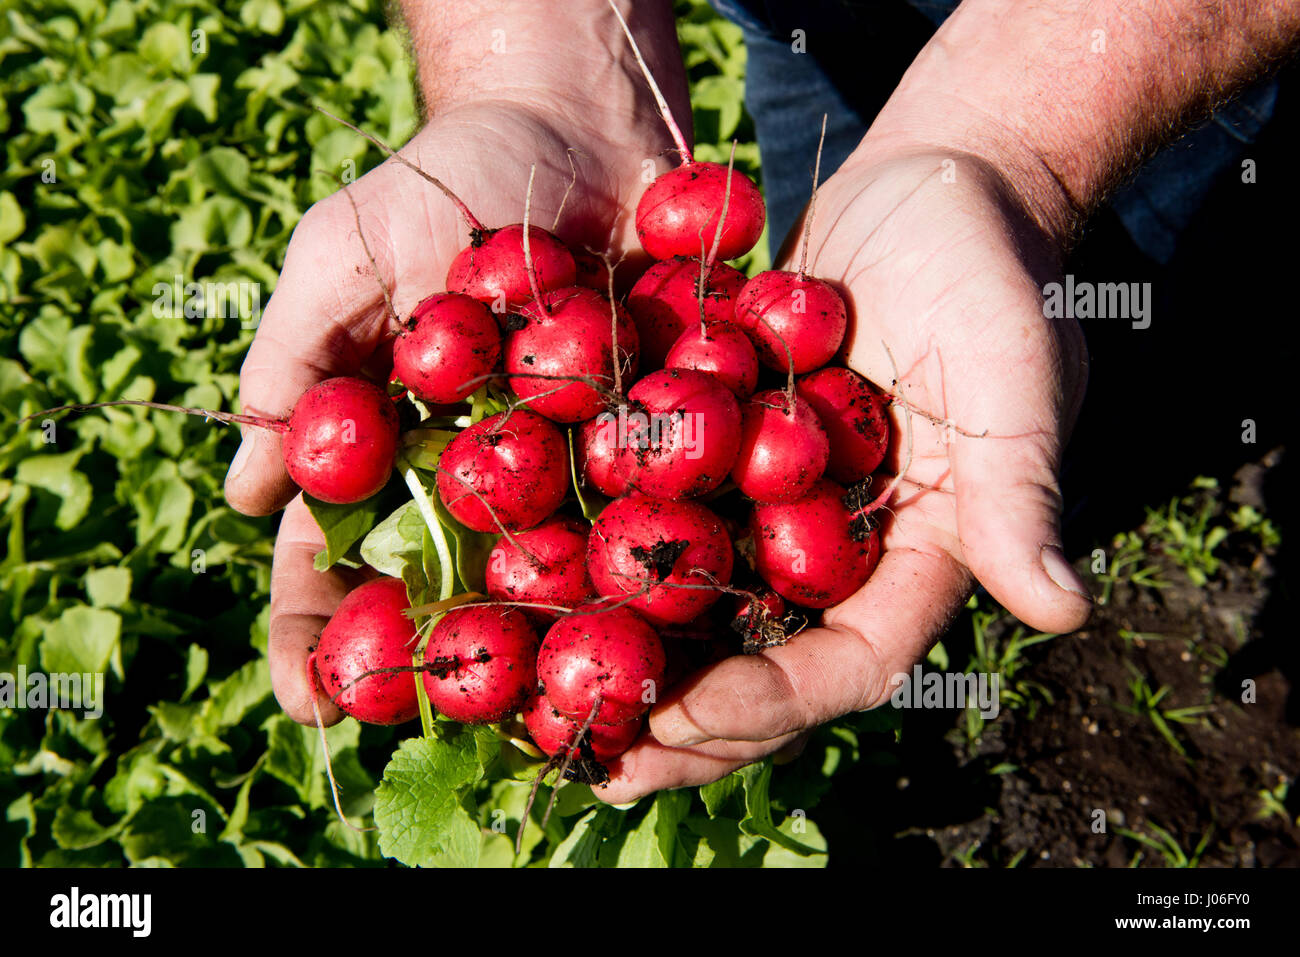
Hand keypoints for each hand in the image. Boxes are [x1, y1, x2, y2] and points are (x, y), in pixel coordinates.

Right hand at [225, 96, 677, 723]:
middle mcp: (487, 480)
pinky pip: (659, 513)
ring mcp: (578, 468)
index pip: (343, 556)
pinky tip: (661, 625)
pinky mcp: (662, 441)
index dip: (321, 629)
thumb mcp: (346, 255)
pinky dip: (658, 562)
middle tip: (435, 735)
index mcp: (398, 450)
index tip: (312, 697)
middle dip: (439, 666)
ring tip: (549, 714)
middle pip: (453, 592)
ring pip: (558, 576)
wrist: (576, 129)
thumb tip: (251, 493)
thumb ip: (298, 361)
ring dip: (551, 645)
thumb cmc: (444, 183)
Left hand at [600, 142, 1093, 801]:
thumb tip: (1063, 613)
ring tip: (546, 714)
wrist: (928, 195)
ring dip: (632, 666)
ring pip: (704, 614)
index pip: (852, 660)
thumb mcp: (1012, 367)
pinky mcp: (727, 461)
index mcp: (918, 556)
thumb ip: (1021, 486)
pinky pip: (666, 527)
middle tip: (594, 765)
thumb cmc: (987, 271)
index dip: (773, 700)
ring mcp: (780, 512)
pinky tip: (529, 588)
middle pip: (764, 663)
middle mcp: (843, 554)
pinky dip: (606, 565)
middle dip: (685, 721)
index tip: (684, 715)